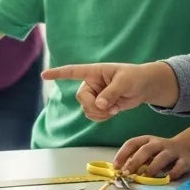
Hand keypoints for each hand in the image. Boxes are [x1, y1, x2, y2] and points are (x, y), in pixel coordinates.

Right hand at [41, 62, 176, 120]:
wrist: (145, 87)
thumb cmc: (136, 77)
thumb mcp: (125, 82)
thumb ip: (111, 93)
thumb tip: (100, 105)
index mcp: (94, 72)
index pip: (72, 72)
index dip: (58, 74)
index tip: (43, 75)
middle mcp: (91, 83)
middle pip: (81, 98)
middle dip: (93, 106)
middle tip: (108, 108)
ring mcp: (94, 95)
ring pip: (86, 109)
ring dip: (99, 113)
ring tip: (114, 109)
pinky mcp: (100, 105)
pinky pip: (93, 115)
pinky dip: (102, 117)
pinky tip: (114, 112)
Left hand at [114, 135, 189, 179]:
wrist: (188, 148)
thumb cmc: (161, 153)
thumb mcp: (148, 152)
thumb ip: (136, 159)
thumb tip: (121, 171)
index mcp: (147, 140)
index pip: (132, 143)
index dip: (122, 154)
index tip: (116, 166)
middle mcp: (159, 143)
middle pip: (146, 149)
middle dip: (135, 162)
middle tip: (127, 173)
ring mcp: (173, 151)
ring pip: (162, 157)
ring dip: (152, 168)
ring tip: (146, 177)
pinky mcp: (186, 160)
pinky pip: (179, 167)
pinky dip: (172, 174)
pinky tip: (166, 179)